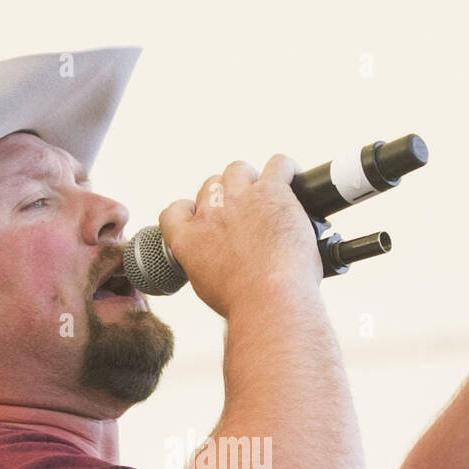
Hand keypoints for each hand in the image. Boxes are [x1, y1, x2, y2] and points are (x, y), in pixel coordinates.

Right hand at [158, 154, 322, 318]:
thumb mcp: (208, 288)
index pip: (175, 211)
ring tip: (268, 195)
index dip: (190, 209)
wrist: (269, 300)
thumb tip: (217, 264)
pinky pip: (278, 164)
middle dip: (226, 197)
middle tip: (246, 215)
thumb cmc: (244, 303)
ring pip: (238, 170)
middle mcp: (210, 214)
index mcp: (188, 240)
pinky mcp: (271, 192)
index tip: (202, 216)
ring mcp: (240, 198)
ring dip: (251, 180)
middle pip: (211, 187)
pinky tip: (293, 178)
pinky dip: (286, 169)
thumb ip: (206, 266)